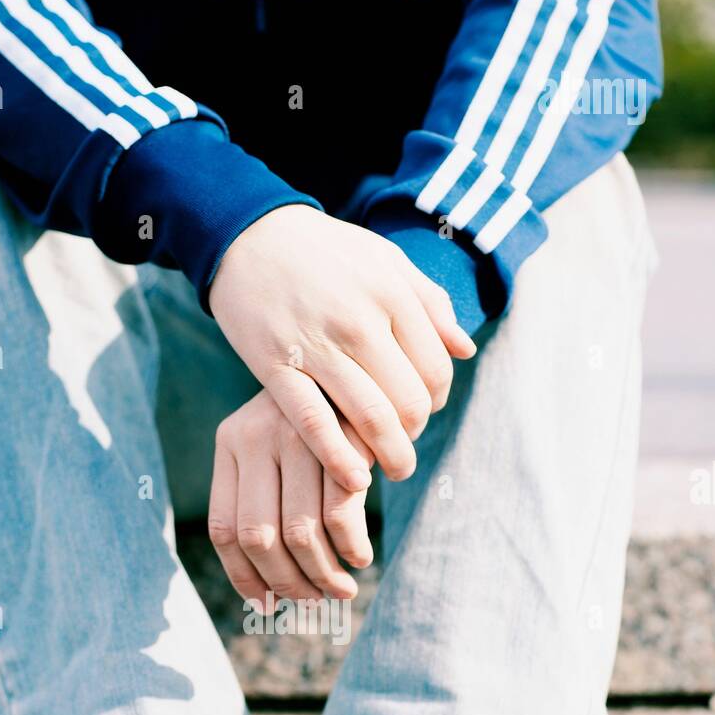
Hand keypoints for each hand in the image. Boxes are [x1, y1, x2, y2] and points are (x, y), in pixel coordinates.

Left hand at [208, 388, 373, 604]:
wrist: (362, 364)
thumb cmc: (320, 419)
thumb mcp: (277, 445)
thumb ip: (265, 501)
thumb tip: (268, 595)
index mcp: (230, 441)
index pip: (225, 529)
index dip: (244, 577)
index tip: (267, 604)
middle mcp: (255, 437)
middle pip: (260, 539)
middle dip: (287, 583)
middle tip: (313, 601)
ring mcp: (298, 436)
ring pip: (301, 534)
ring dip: (324, 574)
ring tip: (341, 588)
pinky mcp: (341, 440)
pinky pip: (340, 516)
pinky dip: (351, 548)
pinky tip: (361, 557)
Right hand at [209, 204, 475, 490]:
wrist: (248, 236)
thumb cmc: (323, 253)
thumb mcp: (384, 260)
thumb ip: (430, 302)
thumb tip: (466, 349)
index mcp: (391, 293)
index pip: (434, 368)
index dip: (435, 402)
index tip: (421, 414)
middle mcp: (359, 320)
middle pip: (409, 399)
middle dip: (413, 434)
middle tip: (404, 446)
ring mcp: (316, 345)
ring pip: (371, 416)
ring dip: (389, 455)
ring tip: (392, 470)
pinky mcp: (276, 367)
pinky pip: (314, 422)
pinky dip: (340, 458)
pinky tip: (355, 479)